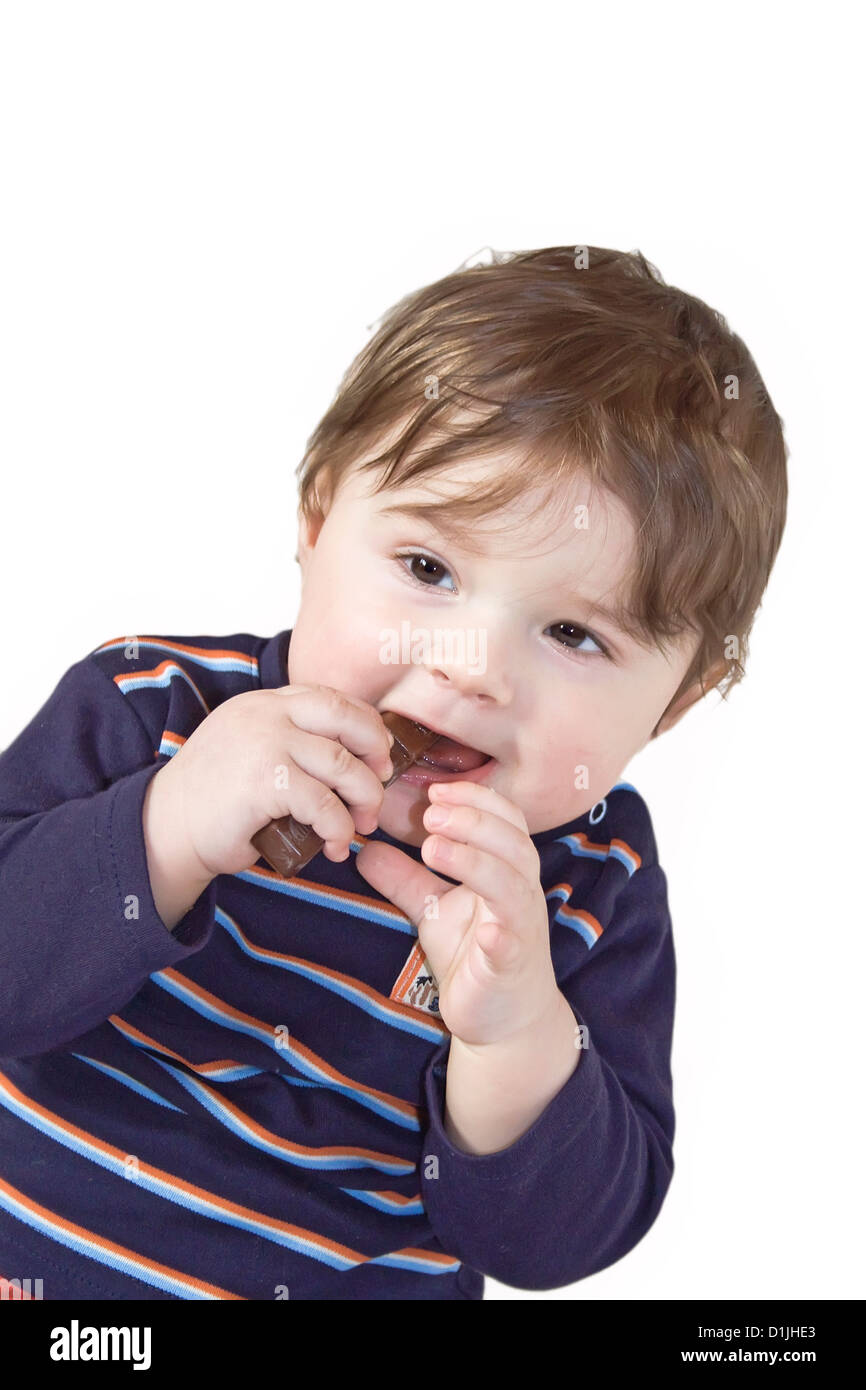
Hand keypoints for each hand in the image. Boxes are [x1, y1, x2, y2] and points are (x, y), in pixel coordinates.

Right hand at [153, 684, 394, 879]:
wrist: (164, 828)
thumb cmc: (214, 799)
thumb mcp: (251, 749)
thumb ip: (290, 740)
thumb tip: (357, 759)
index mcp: (266, 703)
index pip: (334, 698)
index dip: (366, 727)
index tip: (377, 757)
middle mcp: (267, 714)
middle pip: (348, 718)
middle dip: (376, 753)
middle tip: (379, 786)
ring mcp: (266, 744)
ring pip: (344, 766)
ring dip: (364, 801)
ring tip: (359, 826)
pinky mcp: (265, 782)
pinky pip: (325, 805)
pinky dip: (339, 829)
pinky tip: (334, 846)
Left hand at [355, 780, 561, 1047]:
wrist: (504, 1020)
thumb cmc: (474, 954)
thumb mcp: (433, 909)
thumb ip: (404, 878)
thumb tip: (365, 848)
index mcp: (506, 869)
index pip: (503, 818)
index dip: (474, 798)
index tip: (435, 790)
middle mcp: (520, 891)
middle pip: (512, 841)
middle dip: (473, 820)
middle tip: (431, 813)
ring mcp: (520, 927)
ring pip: (512, 883)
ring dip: (477, 860)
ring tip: (435, 848)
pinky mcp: (512, 963)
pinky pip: (511, 940)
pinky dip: (500, 929)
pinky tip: (482, 925)